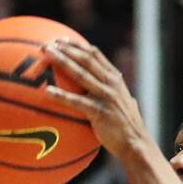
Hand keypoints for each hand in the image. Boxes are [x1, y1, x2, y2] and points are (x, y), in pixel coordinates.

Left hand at [45, 38, 147, 158]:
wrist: (136, 144)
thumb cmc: (125, 127)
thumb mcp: (122, 102)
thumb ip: (112, 92)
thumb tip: (102, 88)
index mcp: (115, 78)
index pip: (94, 54)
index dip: (76, 45)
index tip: (60, 39)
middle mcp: (111, 83)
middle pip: (86, 58)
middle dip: (65, 48)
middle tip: (46, 44)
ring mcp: (107, 97)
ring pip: (81, 74)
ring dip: (62, 61)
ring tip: (46, 55)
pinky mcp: (101, 113)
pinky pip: (78, 102)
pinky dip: (62, 96)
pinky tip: (48, 92)